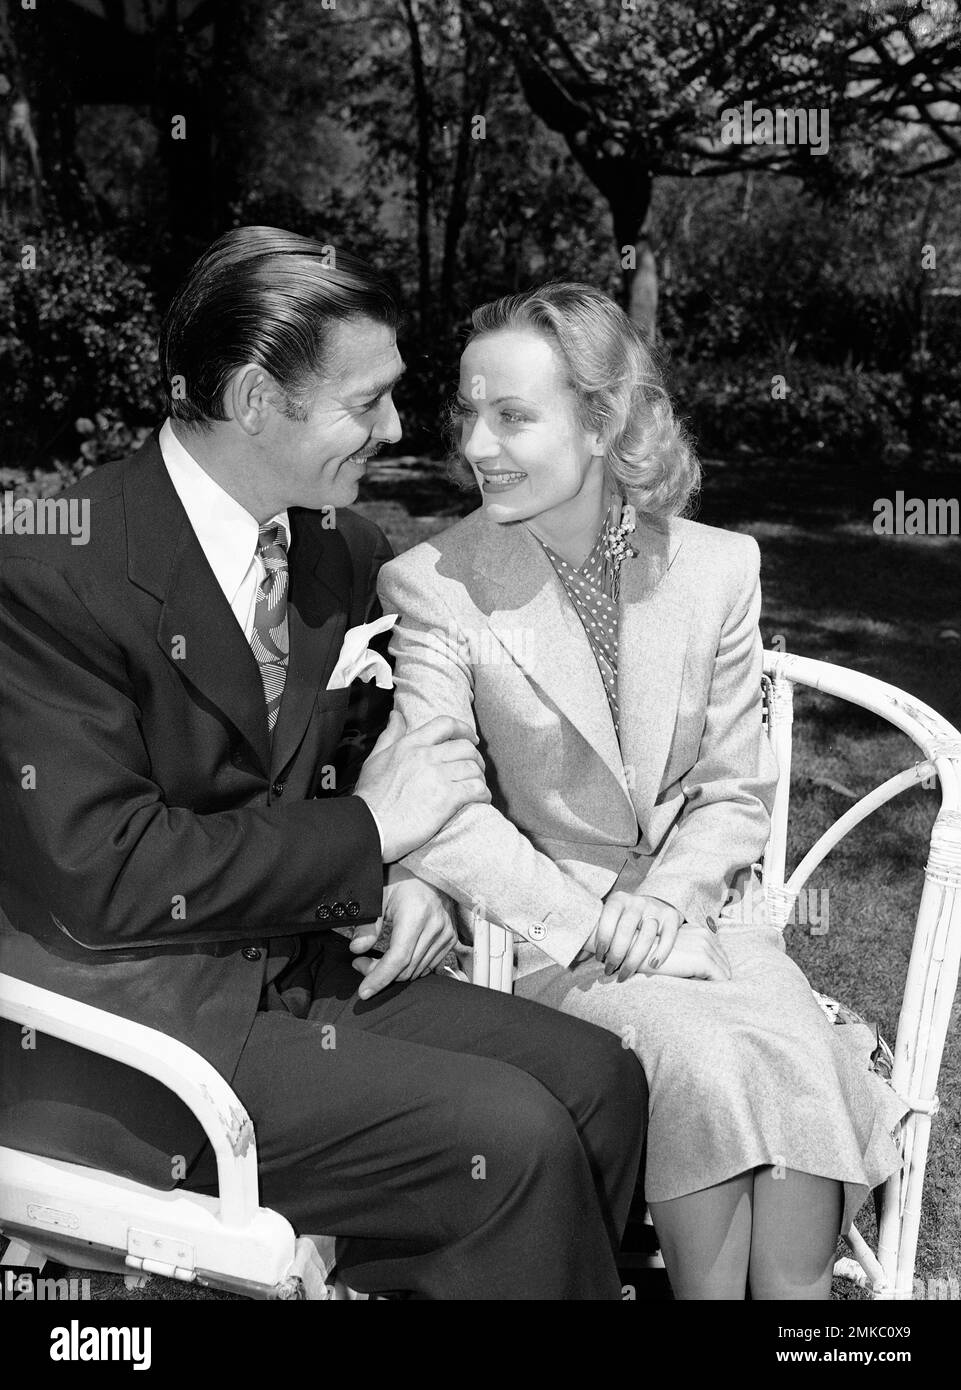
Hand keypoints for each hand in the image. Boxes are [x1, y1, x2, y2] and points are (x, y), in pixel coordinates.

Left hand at [350, 869, 457, 999]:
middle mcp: (435, 927)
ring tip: (374, 961)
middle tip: (361, 963)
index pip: (398, 959)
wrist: (431, 870)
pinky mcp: (449, 939)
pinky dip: (409, 968)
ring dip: (394, 973)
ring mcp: (445, 934)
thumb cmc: (403, 879)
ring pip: (417, 971)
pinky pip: (428, 965)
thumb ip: (369, 925)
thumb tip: (357, 949)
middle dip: (380, 975)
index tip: (364, 991)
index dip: (379, 978)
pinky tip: (395, 960)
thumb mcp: (380, 896)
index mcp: (416, 915)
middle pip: (406, 969)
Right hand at [354, 709, 490, 861]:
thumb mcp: (375, 759)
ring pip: (473, 768)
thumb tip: (396, 715)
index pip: (445, 724)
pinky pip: (476, 789)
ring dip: (479, 779)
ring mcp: (438, 776)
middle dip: (476, 759)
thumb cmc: (370, 798)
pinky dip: (483, 794)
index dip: (464, 729)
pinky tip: (480, 800)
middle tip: (475, 771)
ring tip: (477, 789)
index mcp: (410, 745)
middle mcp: (425, 756)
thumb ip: (389, 735)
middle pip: (465, 747)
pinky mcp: (447, 797)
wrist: (369, 826)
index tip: (472, 738)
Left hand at [594, 893, 683, 980]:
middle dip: (616, 955)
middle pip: (626, 931)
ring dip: (634, 959)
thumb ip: (595, 934)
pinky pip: (668, 937)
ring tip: (625, 973)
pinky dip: (661, 952)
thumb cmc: (626, 918)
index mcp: (618, 900)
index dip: (602, 940)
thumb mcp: (611, 919)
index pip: (608, 918)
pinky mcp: (672, 917)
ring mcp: (655, 908)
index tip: (600, 957)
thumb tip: (577, 957)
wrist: (657, 902)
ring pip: (646, 936)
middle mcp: (637, 901)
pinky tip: (652, 965)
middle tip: (610, 970)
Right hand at [648, 923, 731, 981]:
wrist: (637, 951)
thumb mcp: (674, 948)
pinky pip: (720, 978)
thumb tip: (706, 973)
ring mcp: (705, 946)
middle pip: (724, 962)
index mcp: (700, 930)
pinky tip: (699, 989)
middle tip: (702, 986)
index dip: (714, 968)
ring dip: (714, 982)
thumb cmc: (651, 953)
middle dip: (716, 976)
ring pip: (724, 971)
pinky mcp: (702, 959)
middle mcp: (705, 934)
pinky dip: (713, 987)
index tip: (702, 978)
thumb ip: (691, 952)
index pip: (719, 953)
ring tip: (700, 988)